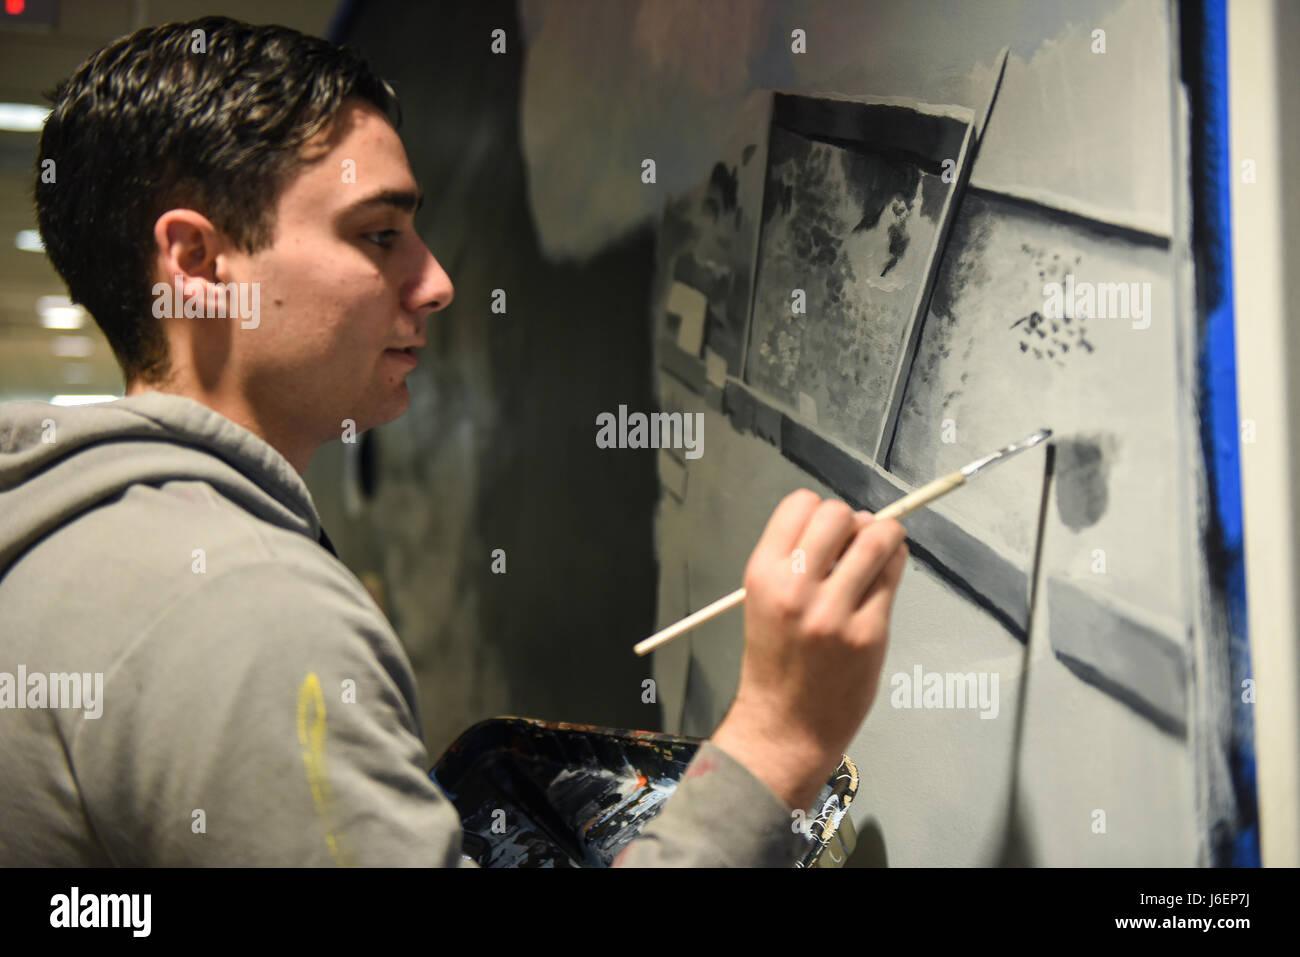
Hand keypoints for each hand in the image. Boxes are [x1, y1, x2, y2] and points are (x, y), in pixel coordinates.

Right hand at [711, 490, 907, 809]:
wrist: (784, 725)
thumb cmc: (776, 661)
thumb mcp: (764, 601)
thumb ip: (795, 561)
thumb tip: (848, 523)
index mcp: (763, 575)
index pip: (799, 504)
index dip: (819, 512)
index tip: (827, 534)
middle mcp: (795, 588)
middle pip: (838, 514)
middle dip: (852, 522)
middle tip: (853, 546)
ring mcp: (833, 611)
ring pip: (876, 538)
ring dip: (883, 536)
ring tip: (876, 554)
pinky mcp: (868, 632)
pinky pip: (893, 574)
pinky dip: (895, 565)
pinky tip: (884, 578)